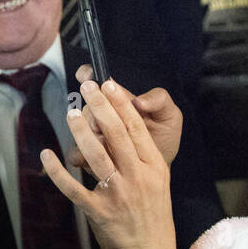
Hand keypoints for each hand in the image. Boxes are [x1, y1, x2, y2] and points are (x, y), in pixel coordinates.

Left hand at [43, 77, 176, 248]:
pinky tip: (47, 155)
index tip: (109, 83)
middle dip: (101, 107)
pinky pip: (73, 187)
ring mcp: (117, 194)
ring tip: (71, 113)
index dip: (121, 103)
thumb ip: (142, 156)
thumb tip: (122, 126)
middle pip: (117, 134)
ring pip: (96, 155)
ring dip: (81, 132)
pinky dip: (58, 171)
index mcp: (154, 167)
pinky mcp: (98, 211)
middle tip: (87, 87)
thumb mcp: (158, 182)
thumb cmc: (152, 216)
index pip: (136, 128)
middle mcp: (137, 177)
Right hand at [66, 65, 182, 168]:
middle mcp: (103, 116)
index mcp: (120, 101)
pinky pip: (77, 153)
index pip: (98, 82)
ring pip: (81, 129)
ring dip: (92, 135)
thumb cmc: (163, 140)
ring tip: (111, 145)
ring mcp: (93, 135)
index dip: (88, 76)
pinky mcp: (87, 156)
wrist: (158, 172)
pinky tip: (102, 160)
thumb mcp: (170, 117)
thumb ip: (159, 101)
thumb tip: (139, 101)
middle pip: (88, 106)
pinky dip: (83, 155)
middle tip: (113, 124)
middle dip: (97, 114)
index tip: (88, 80)